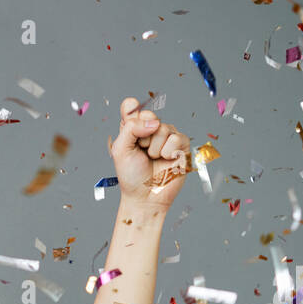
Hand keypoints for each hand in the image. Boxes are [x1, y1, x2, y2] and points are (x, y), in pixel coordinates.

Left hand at [107, 97, 190, 213]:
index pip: (131, 106)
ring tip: (153, 159)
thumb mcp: (121, 150)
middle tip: (141, 151)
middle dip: (143, 136)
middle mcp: (150, 129)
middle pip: (149, 114)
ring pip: (164, 128)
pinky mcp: (181, 146)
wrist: (145, 198)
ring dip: (155, 148)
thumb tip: (154, 122)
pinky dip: (169, 152)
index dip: (131, 111)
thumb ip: (130, 128)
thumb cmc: (131, 176)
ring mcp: (166, 137)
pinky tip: (166, 161)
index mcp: (133, 129)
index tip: (129, 124)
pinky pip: (177, 138)